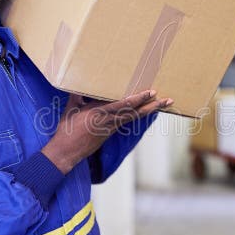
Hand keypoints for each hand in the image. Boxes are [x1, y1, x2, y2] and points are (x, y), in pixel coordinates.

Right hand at [41, 90, 171, 172]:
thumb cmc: (66, 130)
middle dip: (152, 105)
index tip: (151, 92)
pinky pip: (127, 121)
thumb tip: (78, 82)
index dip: (139, 99)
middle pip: (135, 112)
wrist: (66, 152)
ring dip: (149, 110)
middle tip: (168, 99)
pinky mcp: (111, 132)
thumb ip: (77, 95)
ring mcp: (111, 127)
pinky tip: (145, 110)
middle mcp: (109, 120)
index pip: (124, 104)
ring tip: (163, 104)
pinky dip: (138, 114)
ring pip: (134, 117)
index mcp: (99, 113)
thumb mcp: (70, 109)